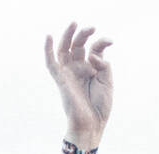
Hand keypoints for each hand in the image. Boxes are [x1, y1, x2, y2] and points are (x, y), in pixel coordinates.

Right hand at [45, 22, 112, 144]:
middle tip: (91, 27)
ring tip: (74, 24)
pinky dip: (48, 50)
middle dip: (83, 35)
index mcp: (91, 70)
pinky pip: (51, 64)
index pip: (93, 50)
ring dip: (68, 36)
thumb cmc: (99, 107)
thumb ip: (103, 64)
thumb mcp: (107, 82)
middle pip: (77, 46)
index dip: (101, 42)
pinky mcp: (61, 80)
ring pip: (64, 50)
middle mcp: (79, 70)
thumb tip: (92, 54)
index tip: (110, 41)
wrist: (92, 124)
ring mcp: (69, 74)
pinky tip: (49, 37)